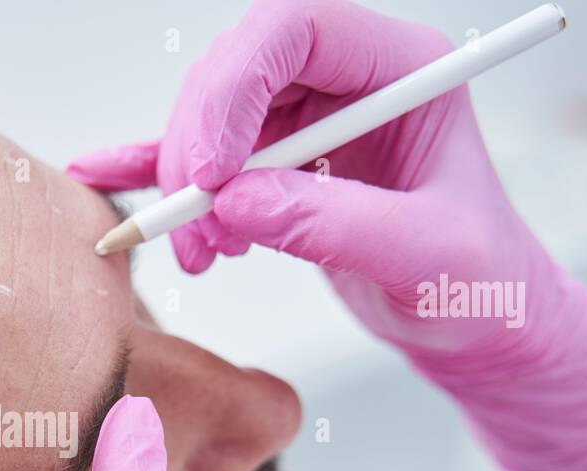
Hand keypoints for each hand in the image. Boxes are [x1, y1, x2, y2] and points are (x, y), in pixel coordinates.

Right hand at [69, 0, 586, 470]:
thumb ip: (337, 225)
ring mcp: (308, 119)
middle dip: (199, 150)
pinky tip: (105, 178)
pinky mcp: (277, 165)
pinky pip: (205, 156)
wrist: (477, 323)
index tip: (212, 176)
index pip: (295, 32)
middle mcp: (348, 80)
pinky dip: (155, 171)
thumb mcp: (426, 258)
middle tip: (193, 228)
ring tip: (201, 254)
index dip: (237, 89)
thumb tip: (236, 204)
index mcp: (401, 68)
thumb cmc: (480, 283)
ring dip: (185, 186)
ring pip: (212, 119)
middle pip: (238, 72)